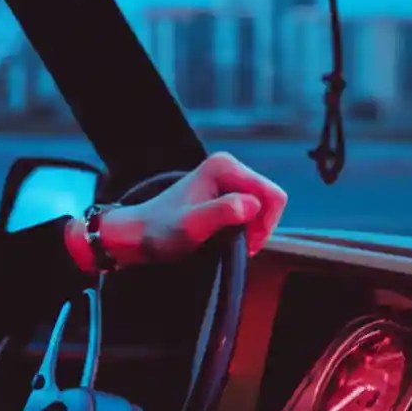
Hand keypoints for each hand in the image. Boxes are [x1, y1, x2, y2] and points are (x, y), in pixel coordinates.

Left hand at [67, 152, 287, 271]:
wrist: (138, 234)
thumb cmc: (160, 232)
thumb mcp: (191, 227)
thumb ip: (221, 214)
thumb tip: (250, 205)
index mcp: (224, 166)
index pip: (273, 196)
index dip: (265, 224)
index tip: (244, 244)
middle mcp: (227, 165)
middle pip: (270, 200)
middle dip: (259, 227)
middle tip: (236, 245)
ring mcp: (226, 177)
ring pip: (263, 207)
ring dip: (252, 229)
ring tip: (225, 240)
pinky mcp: (224, 190)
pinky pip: (252, 210)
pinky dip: (244, 227)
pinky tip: (224, 235)